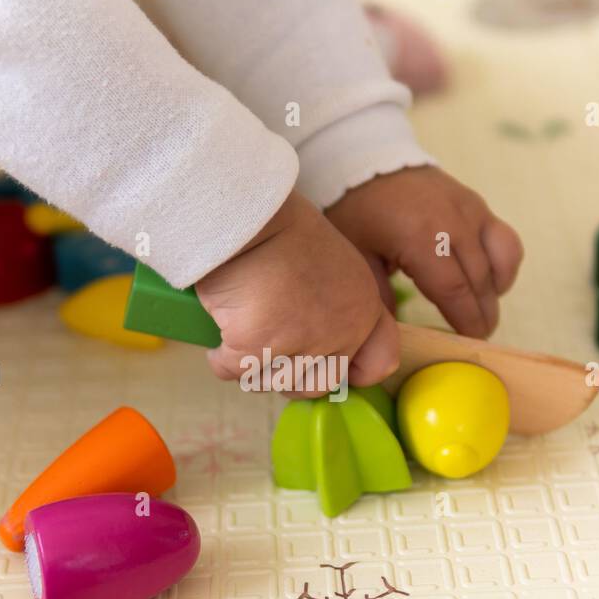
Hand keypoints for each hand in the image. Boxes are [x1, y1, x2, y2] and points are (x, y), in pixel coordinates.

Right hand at [195, 191, 398, 396]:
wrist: (247, 213)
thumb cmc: (281, 230)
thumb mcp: (335, 266)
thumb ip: (338, 307)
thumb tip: (317, 349)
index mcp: (363, 309)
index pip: (377, 365)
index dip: (348, 371)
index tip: (322, 363)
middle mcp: (340, 332)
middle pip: (315, 386)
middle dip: (288, 372)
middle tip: (267, 346)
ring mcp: (298, 343)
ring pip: (271, 383)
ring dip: (251, 364)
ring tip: (241, 329)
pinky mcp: (256, 346)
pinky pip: (233, 371)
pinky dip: (221, 357)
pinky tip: (222, 331)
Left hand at [324, 166, 523, 337]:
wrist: (369, 161)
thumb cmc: (357, 212)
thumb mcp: (358, 258)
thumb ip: (379, 297)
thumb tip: (395, 335)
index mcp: (421, 239)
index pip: (454, 290)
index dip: (466, 321)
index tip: (470, 343)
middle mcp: (454, 223)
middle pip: (481, 280)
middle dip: (483, 314)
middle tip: (477, 339)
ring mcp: (471, 211)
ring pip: (503, 257)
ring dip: (496, 290)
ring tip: (483, 310)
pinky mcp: (478, 204)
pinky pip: (504, 239)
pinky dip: (503, 264)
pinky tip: (487, 280)